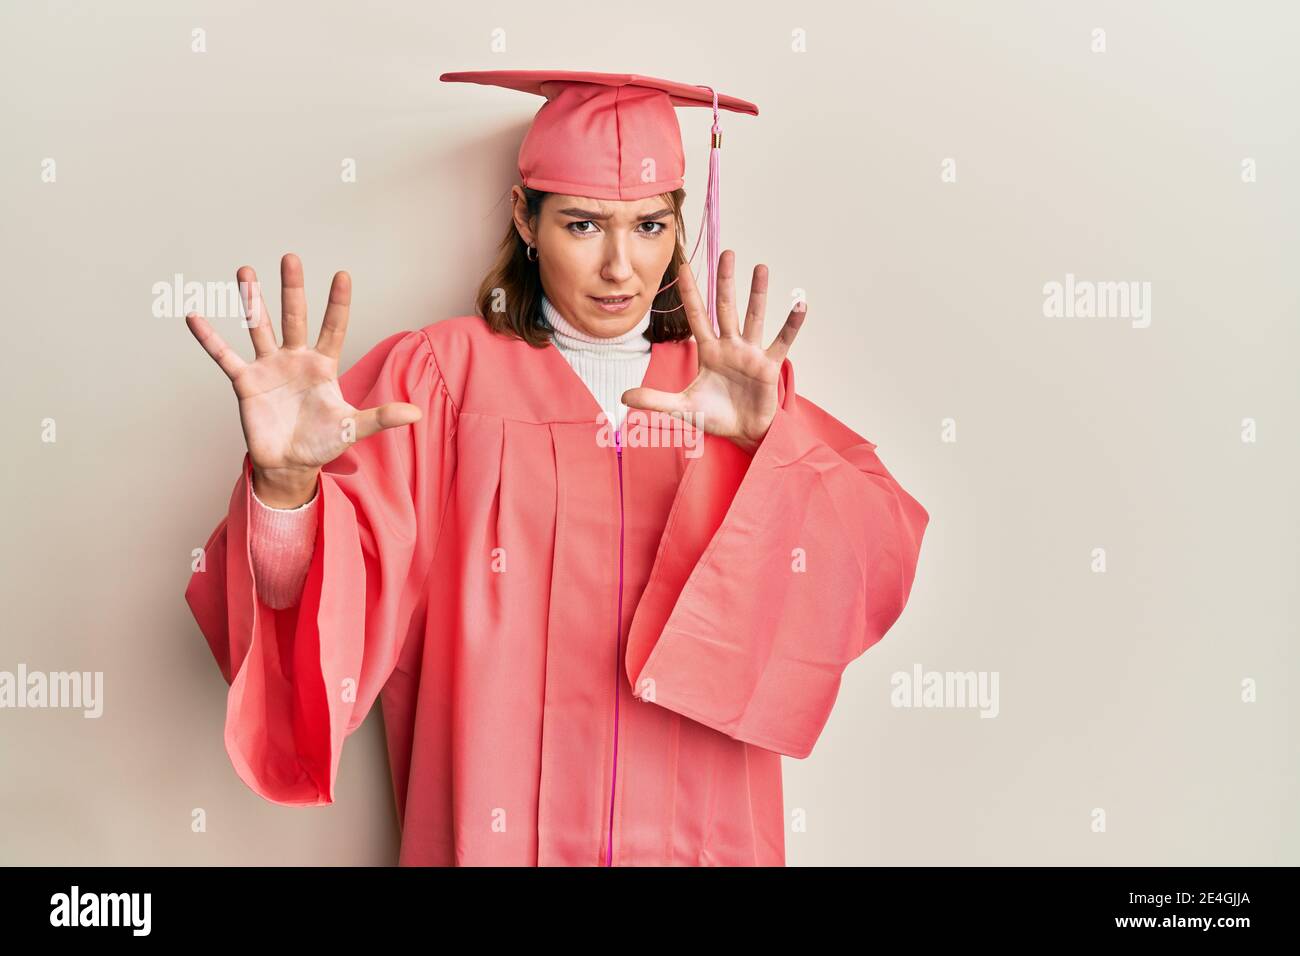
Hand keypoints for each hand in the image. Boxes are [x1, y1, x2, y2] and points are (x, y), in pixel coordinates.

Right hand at [185, 253, 422, 502]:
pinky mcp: (245, 382)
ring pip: (259, 327)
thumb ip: (381, 417)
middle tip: (291, 256)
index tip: (343, 274)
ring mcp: (269, 367)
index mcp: (323, 366)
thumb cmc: (322, 442)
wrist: (289, 464)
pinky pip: (224, 357)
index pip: (333, 328)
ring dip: (251, 300)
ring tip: (245, 271)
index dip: (338, 303)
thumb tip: (416, 413)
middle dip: (293, 288)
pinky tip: (195, 316)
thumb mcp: (353, 428)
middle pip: (294, 317)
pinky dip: (210, 339)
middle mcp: (295, 359)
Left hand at [621, 249, 806, 452]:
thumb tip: (623, 397)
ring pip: (754, 316)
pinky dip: (792, 324)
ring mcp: (750, 353)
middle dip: (725, 280)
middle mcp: (730, 346)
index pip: (696, 316)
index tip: (683, 267)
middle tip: (727, 251)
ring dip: (758, 293)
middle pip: (725, 307)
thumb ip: (655, 401)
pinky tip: (800, 304)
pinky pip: (782, 341)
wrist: (743, 434)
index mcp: (708, 351)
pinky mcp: (769, 366)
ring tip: (761, 267)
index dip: (690, 292)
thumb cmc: (716, 417)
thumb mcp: (682, 409)